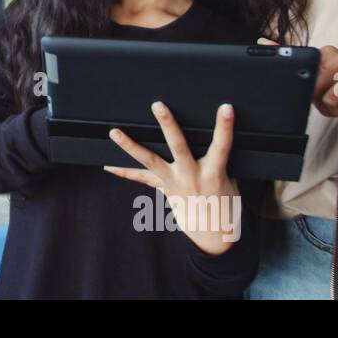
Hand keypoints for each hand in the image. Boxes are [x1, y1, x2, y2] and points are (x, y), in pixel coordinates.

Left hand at [104, 101, 242, 254]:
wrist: (212, 231)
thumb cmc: (224, 200)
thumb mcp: (230, 179)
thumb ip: (218, 159)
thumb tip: (213, 133)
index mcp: (214, 172)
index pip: (221, 146)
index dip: (225, 127)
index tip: (226, 107)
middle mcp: (191, 176)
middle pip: (178, 147)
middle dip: (168, 125)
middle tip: (158, 105)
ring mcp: (174, 182)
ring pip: (150, 161)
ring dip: (130, 146)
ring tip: (114, 132)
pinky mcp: (163, 188)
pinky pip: (141, 179)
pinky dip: (124, 172)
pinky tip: (107, 166)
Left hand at [259, 38, 337, 125]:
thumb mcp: (322, 86)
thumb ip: (297, 70)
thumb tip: (263, 40)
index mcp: (327, 55)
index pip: (304, 62)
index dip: (297, 78)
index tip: (288, 77)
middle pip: (316, 85)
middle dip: (321, 103)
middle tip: (333, 106)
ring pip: (334, 97)